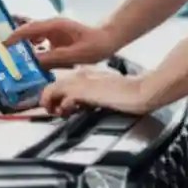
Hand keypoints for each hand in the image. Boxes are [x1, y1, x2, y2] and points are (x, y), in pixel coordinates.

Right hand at [5, 17, 118, 68]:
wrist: (108, 40)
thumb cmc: (95, 45)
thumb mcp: (75, 55)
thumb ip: (54, 58)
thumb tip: (34, 63)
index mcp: (55, 26)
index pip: (29, 29)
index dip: (15, 36)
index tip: (3, 44)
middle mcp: (51, 27)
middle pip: (28, 32)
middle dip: (15, 41)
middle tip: (3, 54)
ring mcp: (53, 32)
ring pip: (33, 39)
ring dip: (24, 48)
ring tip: (16, 61)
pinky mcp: (56, 40)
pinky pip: (40, 45)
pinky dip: (34, 52)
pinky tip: (33, 63)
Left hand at [39, 67, 154, 115]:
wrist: (138, 92)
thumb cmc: (128, 93)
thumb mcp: (105, 91)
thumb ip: (92, 95)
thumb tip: (82, 105)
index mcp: (86, 74)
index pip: (62, 83)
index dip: (55, 95)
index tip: (57, 105)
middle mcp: (80, 76)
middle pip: (52, 85)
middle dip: (49, 100)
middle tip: (53, 111)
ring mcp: (81, 83)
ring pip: (51, 90)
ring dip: (50, 104)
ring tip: (57, 113)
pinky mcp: (83, 92)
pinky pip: (62, 99)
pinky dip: (61, 107)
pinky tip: (68, 112)